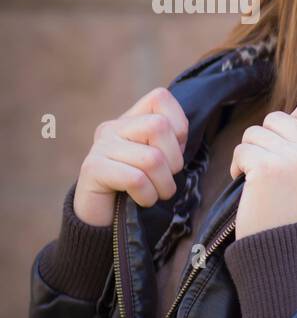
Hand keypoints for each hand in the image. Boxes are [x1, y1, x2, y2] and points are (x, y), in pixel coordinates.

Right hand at [73, 87, 189, 226]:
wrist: (105, 219)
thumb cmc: (140, 188)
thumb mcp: (160, 160)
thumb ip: (170, 141)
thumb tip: (183, 133)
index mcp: (131, 120)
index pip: (159, 98)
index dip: (179, 125)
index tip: (176, 150)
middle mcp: (113, 127)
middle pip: (159, 126)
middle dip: (174, 160)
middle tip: (167, 178)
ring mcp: (100, 146)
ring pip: (152, 158)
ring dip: (164, 184)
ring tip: (157, 193)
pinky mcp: (92, 169)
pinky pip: (135, 179)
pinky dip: (147, 195)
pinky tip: (142, 200)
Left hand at [229, 99, 296, 239]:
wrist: (289, 253)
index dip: (294, 122)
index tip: (287, 143)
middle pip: (280, 118)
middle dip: (268, 138)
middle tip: (268, 162)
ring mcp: (295, 159)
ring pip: (257, 131)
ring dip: (252, 151)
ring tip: (257, 175)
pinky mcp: (267, 167)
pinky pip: (243, 149)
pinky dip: (238, 165)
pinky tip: (245, 182)